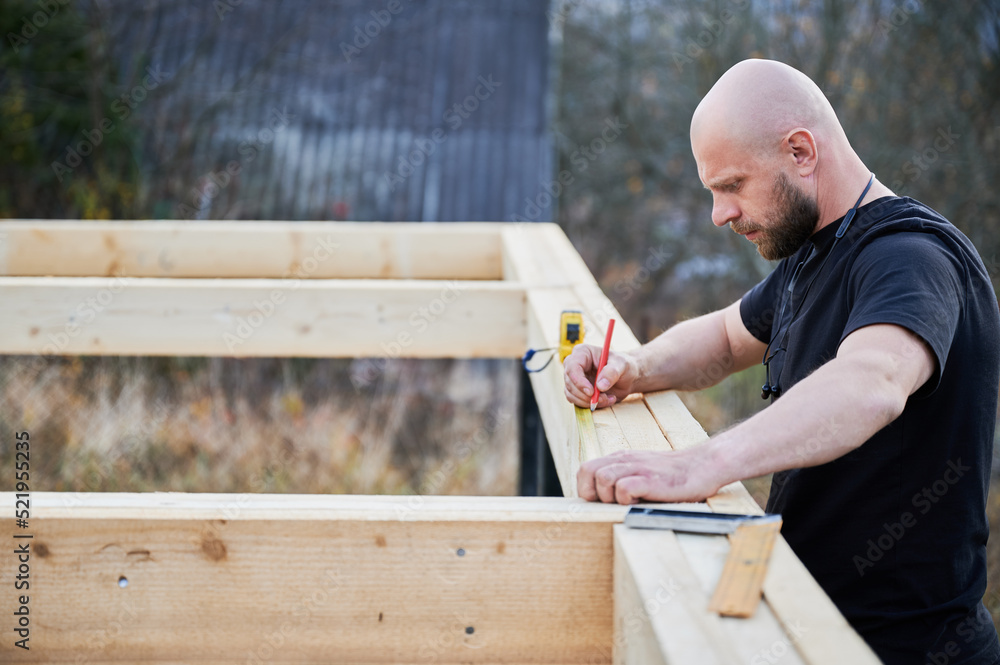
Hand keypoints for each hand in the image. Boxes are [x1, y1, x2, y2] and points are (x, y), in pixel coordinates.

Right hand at [563, 344, 639, 408]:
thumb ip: (612, 373)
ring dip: (589, 401)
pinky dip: (590, 404)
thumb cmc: (624, 366)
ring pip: (571, 394)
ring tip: (608, 398)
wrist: (627, 377)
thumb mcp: (622, 365)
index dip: (579, 381)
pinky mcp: (577, 390)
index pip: (572, 367)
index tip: (591, 392)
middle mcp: (575, 365)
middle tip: (603, 398)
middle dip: (586, 395)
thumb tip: (600, 386)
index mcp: (583, 353)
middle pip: (570, 382)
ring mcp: (575, 379)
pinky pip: (577, 401)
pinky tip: (605, 400)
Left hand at [577, 448, 723, 503]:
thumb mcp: (642, 470)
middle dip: (591, 493)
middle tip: (609, 503)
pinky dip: (627, 498)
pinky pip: (625, 487)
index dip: (585, 488)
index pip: (585, 469)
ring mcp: (638, 468)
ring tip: (627, 502)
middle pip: (587, 471)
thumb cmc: (672, 475)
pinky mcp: (650, 479)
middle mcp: (625, 460)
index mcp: (621, 459)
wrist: (703, 465)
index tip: (599, 501)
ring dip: (609, 496)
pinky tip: (640, 501)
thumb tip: (602, 500)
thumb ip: (623, 478)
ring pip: (603, 478)